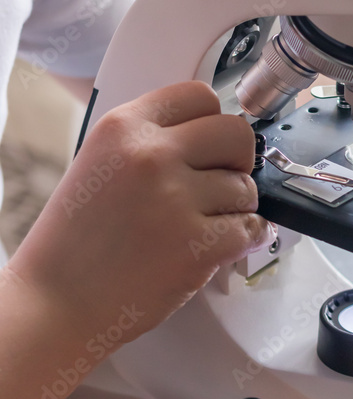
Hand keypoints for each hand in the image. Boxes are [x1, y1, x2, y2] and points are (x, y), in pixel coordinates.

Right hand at [8, 81, 275, 345]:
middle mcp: (151, 155)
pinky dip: (247, 240)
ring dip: (237, 208)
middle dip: (238, 160)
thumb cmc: (74, 244)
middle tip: (222, 184)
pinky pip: (251, 229)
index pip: (199, 95)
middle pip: (235, 132)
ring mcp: (176, 199)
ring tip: (205, 225)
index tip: (212, 145)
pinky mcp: (197, 244)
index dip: (213, 123)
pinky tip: (225, 246)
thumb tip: (207, 142)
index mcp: (123, 128)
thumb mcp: (98, 164)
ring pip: (245, 187)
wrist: (56, 303)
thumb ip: (149, 144)